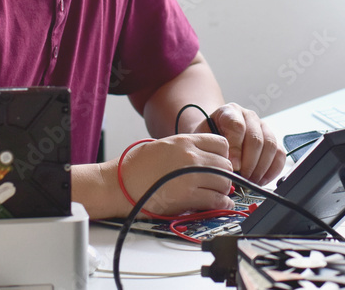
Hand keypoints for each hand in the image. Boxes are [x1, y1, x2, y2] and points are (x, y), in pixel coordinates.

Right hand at [118, 134, 233, 215]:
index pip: (222, 143)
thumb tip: (208, 158)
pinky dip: (220, 202)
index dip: (223, 155)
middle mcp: (191, 156)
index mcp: (185, 141)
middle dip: (224, 174)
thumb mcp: (165, 146)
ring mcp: (190, 176)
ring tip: (216, 193)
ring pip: (224, 182)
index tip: (219, 162)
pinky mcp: (187, 197)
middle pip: (225, 164)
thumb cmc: (137, 166)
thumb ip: (188, 148)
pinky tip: (217, 203)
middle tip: (217, 181)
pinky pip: (216, 199)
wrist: (119, 184)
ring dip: (222, 189)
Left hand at [192, 103, 286, 185]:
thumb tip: (227, 168)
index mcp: (230, 111)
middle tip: (242, 178)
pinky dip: (272, 170)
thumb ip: (212, 149)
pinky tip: (261, 180)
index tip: (233, 166)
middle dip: (249, 163)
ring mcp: (263, 127)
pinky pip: (280, 154)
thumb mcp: (204, 141)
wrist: (214, 136)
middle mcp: (249, 116)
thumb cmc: (208, 141)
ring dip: (261, 168)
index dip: (236, 148)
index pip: (237, 126)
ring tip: (250, 181)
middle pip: (256, 138)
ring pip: (271, 146)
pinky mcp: (274, 140)